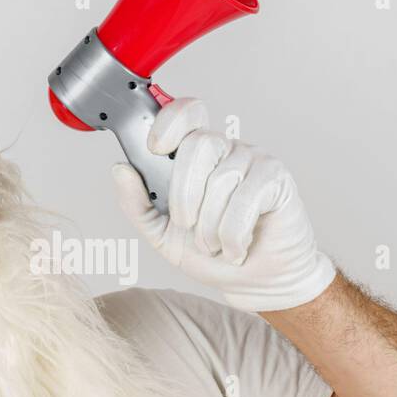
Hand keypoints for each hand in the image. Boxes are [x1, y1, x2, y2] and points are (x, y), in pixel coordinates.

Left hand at [110, 97, 334, 312]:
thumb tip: (120, 169)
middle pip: (198, 145)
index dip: (170, 122)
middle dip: (184, 195)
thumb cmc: (212, 254)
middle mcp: (227, 149)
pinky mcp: (276, 179)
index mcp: (197, 155)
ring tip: (215, 246)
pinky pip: (246, 199)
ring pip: (221, 179)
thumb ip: (137, 204)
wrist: (253, 282)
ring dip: (210, 227)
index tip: (155, 149)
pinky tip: (237, 248)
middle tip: (188, 225)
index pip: (186, 114)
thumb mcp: (161, 234)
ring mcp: (254, 160)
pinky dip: (234, 235)